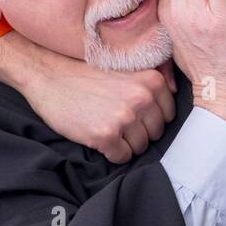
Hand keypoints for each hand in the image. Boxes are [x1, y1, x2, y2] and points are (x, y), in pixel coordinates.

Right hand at [0, 32, 177, 163]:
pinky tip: (98, 137)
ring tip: (106, 126)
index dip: (150, 118)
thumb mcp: (127, 68)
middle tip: (116, 121)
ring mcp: (124, 117)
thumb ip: (153, 81)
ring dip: (125, 143)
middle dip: (138, 132)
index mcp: (152, 81)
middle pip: (155, 133)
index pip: (168, 115)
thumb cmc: (87, 73)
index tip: (132, 113)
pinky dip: (111, 153)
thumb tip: (176, 94)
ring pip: (140, 147)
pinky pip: (122, 157)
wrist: (49, 75)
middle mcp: (142, 98)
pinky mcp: (105, 135)